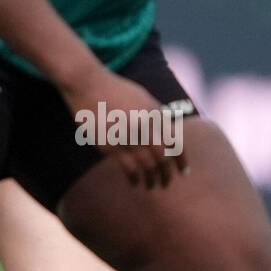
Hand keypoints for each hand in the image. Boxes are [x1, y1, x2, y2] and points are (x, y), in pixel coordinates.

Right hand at [59, 67, 185, 190]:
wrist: (88, 84)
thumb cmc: (115, 89)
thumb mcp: (143, 97)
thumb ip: (157, 115)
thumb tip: (167, 134)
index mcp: (155, 115)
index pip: (175, 144)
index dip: (181, 161)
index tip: (183, 173)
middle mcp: (144, 127)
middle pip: (163, 159)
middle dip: (166, 175)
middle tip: (165, 183)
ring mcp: (127, 136)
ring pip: (147, 166)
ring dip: (151, 180)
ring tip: (151, 186)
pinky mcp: (110, 145)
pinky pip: (128, 168)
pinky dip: (135, 178)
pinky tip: (135, 182)